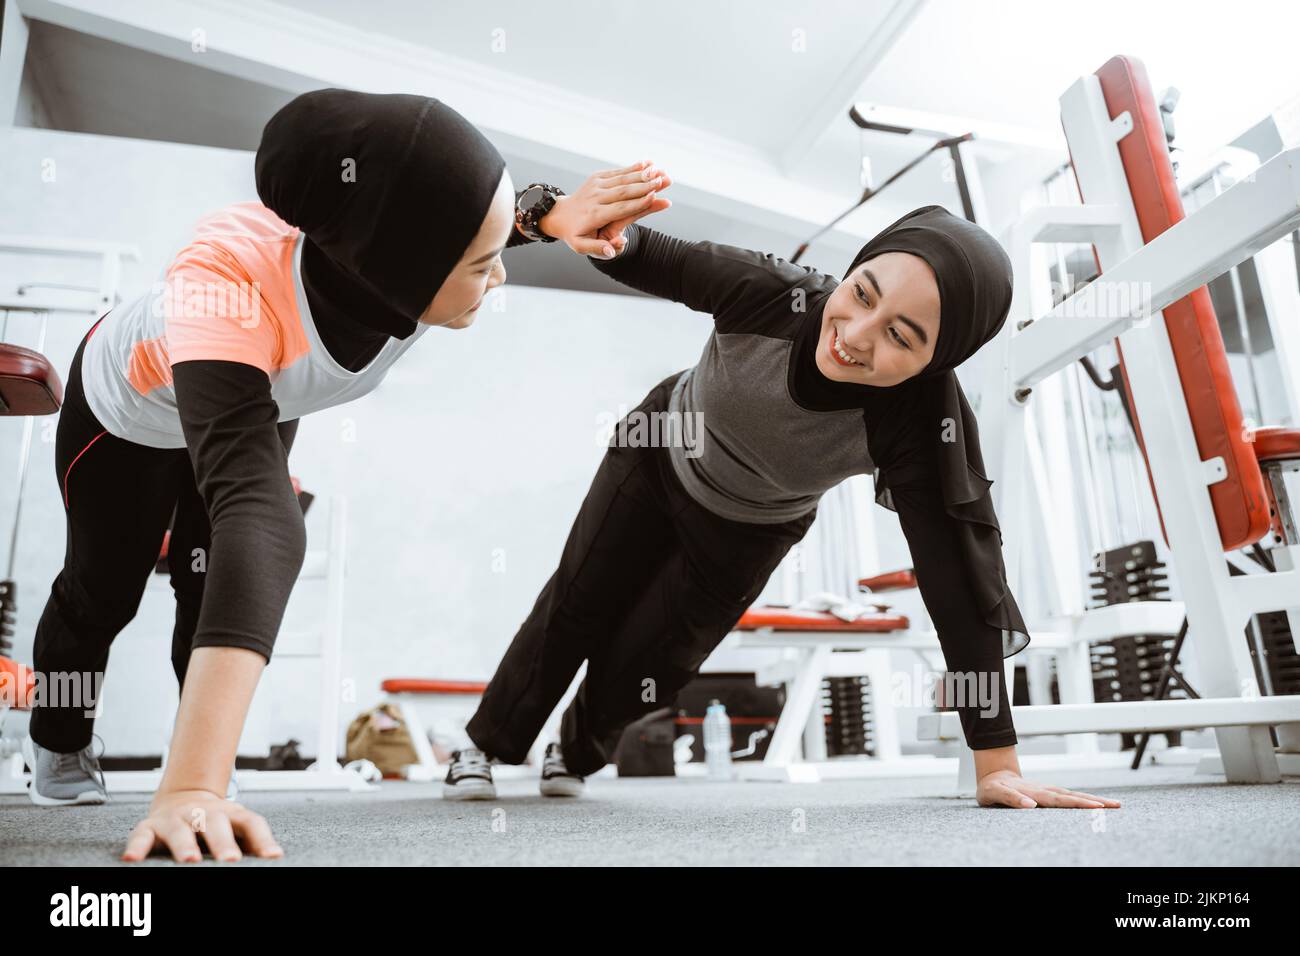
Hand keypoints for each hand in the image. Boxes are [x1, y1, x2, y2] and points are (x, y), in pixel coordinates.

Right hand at [121, 788, 283, 861]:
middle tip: (230, 860)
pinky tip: (133, 859)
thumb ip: (251, 841)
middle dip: (223, 843)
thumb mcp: (236, 827)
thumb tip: (273, 857)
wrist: (183, 797)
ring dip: (184, 845)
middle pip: (215, 825)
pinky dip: (137, 846)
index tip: (272, 856)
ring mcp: (176, 818)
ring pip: (180, 830)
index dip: (262, 839)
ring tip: (190, 860)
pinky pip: (141, 835)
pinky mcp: (150, 826)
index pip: (251, 823)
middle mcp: (204, 813)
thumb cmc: (214, 822)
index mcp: (231, 814)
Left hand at [538, 160, 672, 257]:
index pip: (620, 208)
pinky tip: (648, 164)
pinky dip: (633, 167)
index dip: (638, 202)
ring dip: (643, 174)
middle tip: (664, 181)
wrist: (559, 215)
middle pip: (624, 191)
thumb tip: (611, 251)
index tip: (655, 196)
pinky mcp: (597, 177)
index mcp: (595, 215)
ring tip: (660, 171)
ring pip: (622, 178)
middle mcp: (596, 197)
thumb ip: (597, 249)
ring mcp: (596, 185)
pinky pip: (617, 171)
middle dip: (645, 185)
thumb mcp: (580, 247)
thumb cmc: (574, 233)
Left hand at [976, 769, 1121, 809]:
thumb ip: (1010, 798)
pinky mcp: (1049, 793)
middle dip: (1094, 801)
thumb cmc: (992, 787)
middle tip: (1115, 806)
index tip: (1096, 806)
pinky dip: (1085, 800)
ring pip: (1074, 796)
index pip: (1059, 800)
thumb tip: (1030, 805)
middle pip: (1072, 797)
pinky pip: (1070, 797)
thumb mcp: (994, 793)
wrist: (993, 775)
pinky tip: (1098, 805)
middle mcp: (1044, 791)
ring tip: (1114, 805)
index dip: (1077, 803)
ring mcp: (1048, 791)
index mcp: (1033, 792)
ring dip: (1093, 800)